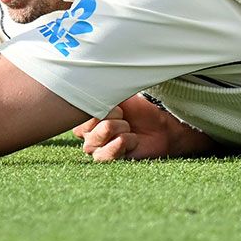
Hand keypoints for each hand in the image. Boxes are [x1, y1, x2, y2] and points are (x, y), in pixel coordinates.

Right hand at [71, 96, 212, 160]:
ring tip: (129, 128)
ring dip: (119, 130)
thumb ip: (101, 90)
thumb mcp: (120, 94)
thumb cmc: (140, 108)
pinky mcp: (108, 160)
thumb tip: (88, 80)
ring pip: (96, 139)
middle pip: (87, 126)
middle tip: (125, 117)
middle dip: (111, 118)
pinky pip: (105, 154)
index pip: (79, 113)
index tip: (118, 106)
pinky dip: (122, 143)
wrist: (162, 124)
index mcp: (87, 115)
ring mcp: (97, 148)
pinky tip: (132, 140)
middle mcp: (88, 132)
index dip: (101, 108)